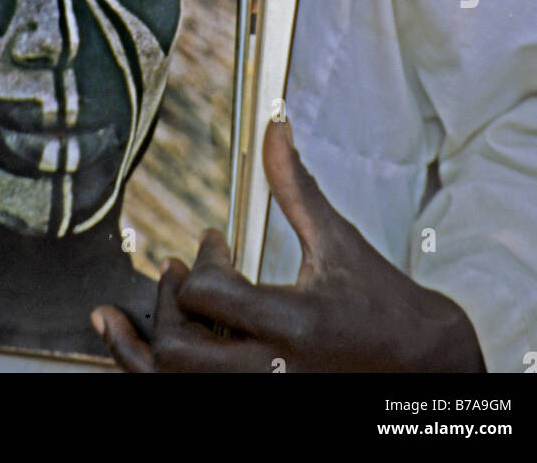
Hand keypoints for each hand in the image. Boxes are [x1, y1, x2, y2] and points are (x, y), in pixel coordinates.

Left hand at [92, 120, 485, 372]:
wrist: (426, 368)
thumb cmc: (385, 305)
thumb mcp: (338, 242)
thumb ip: (296, 188)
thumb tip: (275, 129)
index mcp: (293, 323)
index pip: (211, 295)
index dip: (201, 259)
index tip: (213, 242)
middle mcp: (273, 372)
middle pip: (180, 351)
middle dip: (164, 306)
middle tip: (168, 276)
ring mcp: (266, 397)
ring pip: (175, 388)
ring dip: (138, 354)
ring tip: (111, 324)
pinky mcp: (264, 407)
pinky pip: (192, 399)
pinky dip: (162, 377)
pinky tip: (144, 353)